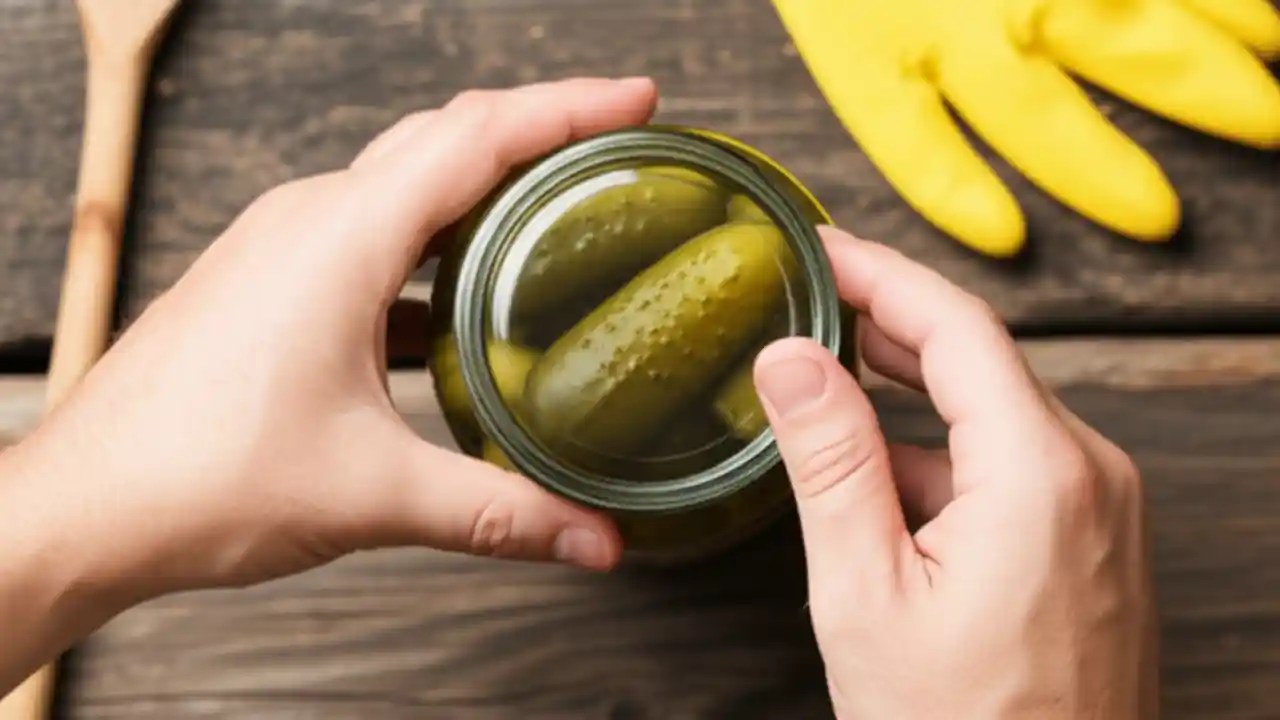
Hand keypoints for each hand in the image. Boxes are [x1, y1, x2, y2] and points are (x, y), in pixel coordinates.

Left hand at [0, 78, 655, 689]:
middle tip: (611, 142)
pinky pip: (367, 232)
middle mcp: (309, 220)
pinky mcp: (269, 281)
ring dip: (480, 182)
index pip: (477, 139)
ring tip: (552, 206)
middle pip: (443, 138)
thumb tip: (593, 538)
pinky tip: (462, 297)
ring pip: (401, 181)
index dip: (568, 110)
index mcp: (340, 240)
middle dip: (536, 130)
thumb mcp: (371, 494)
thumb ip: (498, 512)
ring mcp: (281, 246)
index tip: (636, 99)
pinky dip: (430, 241)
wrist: (84, 506)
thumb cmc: (196, 478)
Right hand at [753, 229, 1155, 718]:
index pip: (958, 324)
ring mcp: (1100, 511)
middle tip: (806, 297)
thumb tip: (789, 359)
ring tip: (824, 380)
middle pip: (980, 358)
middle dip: (887, 323)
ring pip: (991, 415)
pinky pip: (1011, 468)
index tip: (817, 246)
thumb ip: (829, 463)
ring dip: (908, 394)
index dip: (880, 272)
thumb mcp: (866, 595)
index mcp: (1040, 472)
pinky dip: (940, 457)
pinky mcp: (1090, 544)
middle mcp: (1091, 475)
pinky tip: (875, 479)